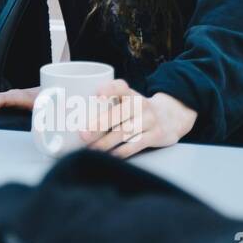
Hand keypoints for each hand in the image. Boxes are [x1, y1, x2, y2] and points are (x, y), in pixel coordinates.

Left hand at [79, 80, 197, 157]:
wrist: (171, 116)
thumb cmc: (137, 110)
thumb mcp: (127, 101)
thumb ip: (106, 105)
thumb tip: (71, 118)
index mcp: (130, 93)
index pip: (120, 86)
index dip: (109, 89)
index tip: (97, 95)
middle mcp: (140, 104)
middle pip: (118, 114)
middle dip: (99, 125)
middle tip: (83, 135)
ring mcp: (150, 120)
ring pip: (125, 132)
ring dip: (106, 143)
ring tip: (92, 149)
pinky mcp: (156, 135)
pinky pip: (136, 145)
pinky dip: (121, 152)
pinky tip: (110, 156)